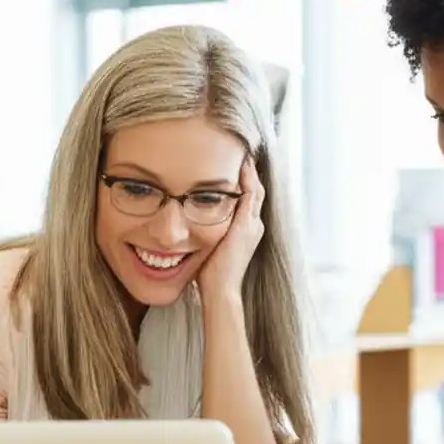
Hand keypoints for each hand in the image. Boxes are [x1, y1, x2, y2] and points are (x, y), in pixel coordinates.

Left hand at [198, 159, 264, 300]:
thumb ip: (205, 233)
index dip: (245, 183)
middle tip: (241, 154)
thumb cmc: (211, 275)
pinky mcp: (246, 225)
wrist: (220, 290)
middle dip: (249, 173)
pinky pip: (250, 195)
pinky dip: (247, 179)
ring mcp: (252, 225)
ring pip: (256, 190)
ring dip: (250, 172)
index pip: (249, 200)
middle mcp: (254, 226)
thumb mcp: (209, 248)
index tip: (235, 167)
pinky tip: (241, 165)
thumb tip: (187, 226)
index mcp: (247, 231)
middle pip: (256, 191)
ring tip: (242, 154)